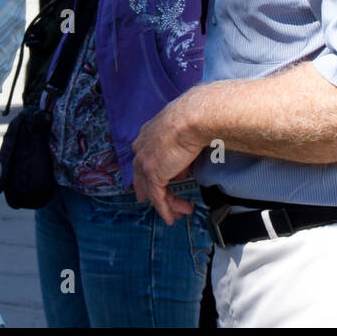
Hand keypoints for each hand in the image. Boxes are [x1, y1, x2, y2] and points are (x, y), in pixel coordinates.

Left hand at [131, 97, 204, 224]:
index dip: (149, 173)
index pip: (144, 157)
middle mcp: (142, 146)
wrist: (192, 118)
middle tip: (161, 204)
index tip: (157, 184)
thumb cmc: (194, 117)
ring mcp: (145, 161)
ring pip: (153, 189)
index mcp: (148, 133)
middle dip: (150, 192)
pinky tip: (171, 218)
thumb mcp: (184, 132)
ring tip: (180, 213)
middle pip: (143, 176)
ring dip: (169, 203)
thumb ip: (180, 149)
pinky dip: (165, 209)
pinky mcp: (152, 174)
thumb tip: (183, 168)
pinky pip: (158, 198)